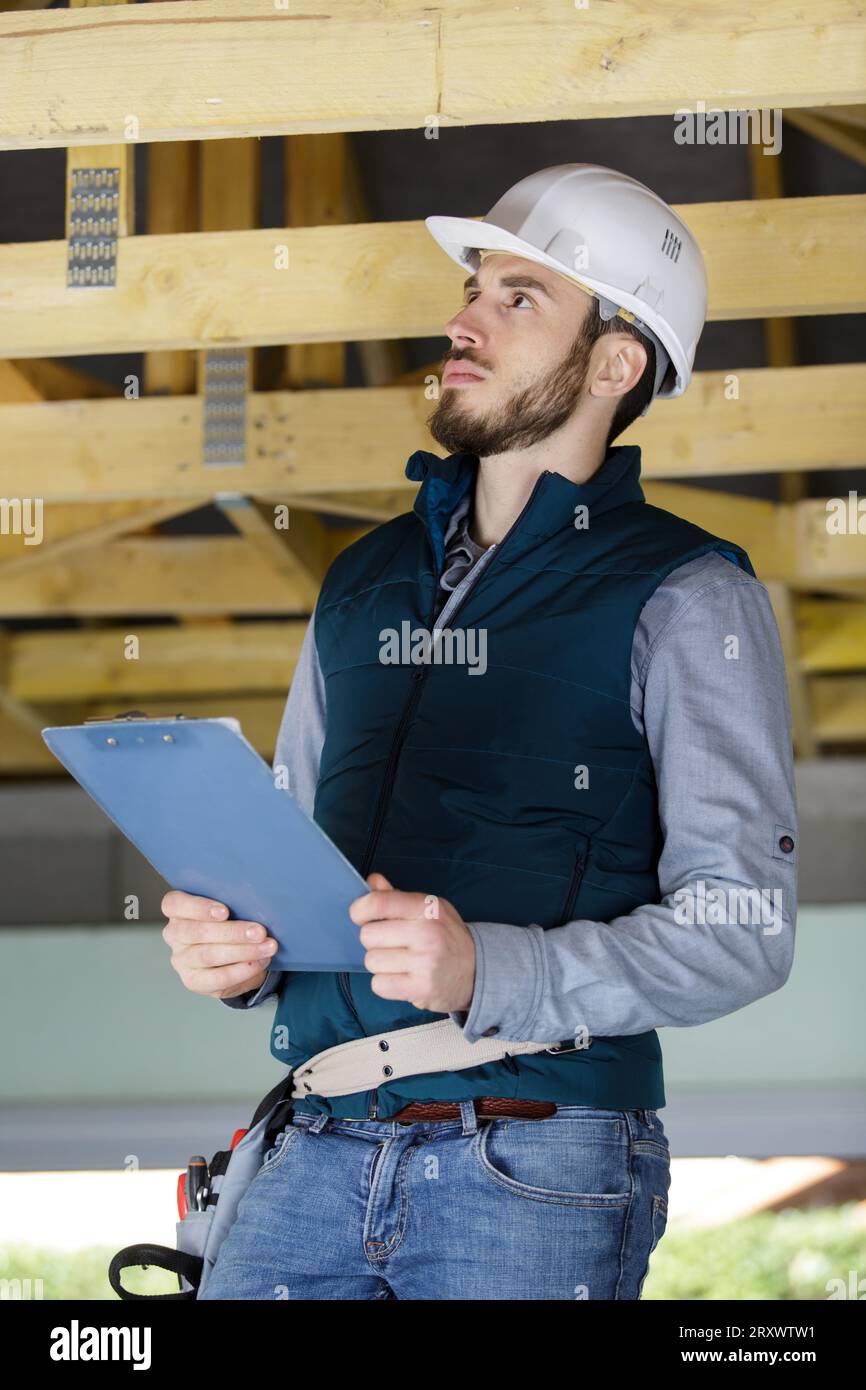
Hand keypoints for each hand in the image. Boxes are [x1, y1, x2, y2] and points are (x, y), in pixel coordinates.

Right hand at [161, 890, 278, 999]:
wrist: (234, 959)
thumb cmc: (230, 924)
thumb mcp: (229, 908)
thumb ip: (233, 902)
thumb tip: (258, 902)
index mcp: (178, 910)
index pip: (174, 904)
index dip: (198, 907)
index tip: (225, 911)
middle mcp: (174, 934)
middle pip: (196, 932)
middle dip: (232, 932)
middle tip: (259, 932)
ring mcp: (181, 960)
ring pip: (208, 955)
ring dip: (242, 951)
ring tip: (267, 947)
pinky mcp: (193, 981)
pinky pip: (219, 977)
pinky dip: (243, 969)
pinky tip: (260, 961)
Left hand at [349, 873, 475, 1013]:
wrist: (478, 970)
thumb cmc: (446, 936)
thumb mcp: (428, 909)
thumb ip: (397, 897)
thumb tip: (372, 881)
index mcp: (427, 907)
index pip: (377, 903)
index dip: (360, 910)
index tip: (361, 916)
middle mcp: (427, 932)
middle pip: (368, 935)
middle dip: (374, 941)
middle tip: (393, 944)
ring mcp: (426, 962)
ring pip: (372, 962)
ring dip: (380, 964)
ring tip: (400, 962)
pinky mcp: (422, 988)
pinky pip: (379, 985)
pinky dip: (385, 983)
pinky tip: (402, 977)